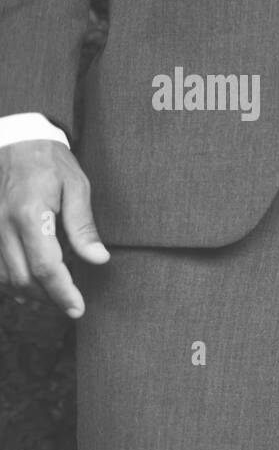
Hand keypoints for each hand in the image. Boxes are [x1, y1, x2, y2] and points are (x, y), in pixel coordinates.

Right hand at [0, 140, 109, 317]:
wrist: (16, 140)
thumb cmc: (51, 162)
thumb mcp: (77, 187)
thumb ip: (83, 226)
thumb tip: (98, 259)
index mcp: (30, 214)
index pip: (46, 266)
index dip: (63, 292)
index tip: (78, 308)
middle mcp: (3, 224)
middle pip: (22, 277)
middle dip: (47, 296)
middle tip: (70, 303)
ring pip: (2, 275)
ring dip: (26, 291)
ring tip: (51, 296)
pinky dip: (8, 279)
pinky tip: (26, 282)